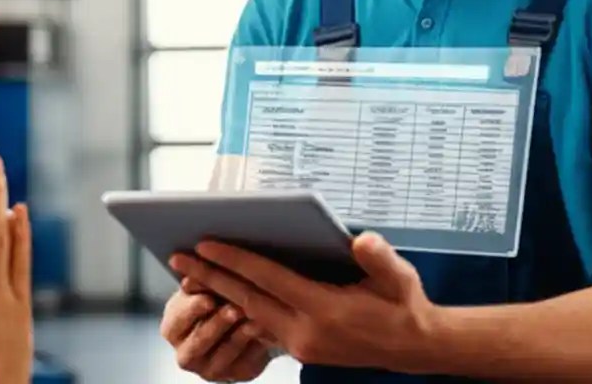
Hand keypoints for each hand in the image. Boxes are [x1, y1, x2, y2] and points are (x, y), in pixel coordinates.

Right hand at [160, 279, 272, 381]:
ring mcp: (210, 369)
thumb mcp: (203, 287)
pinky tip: (266, 332)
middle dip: (218, 324)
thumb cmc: (214, 299)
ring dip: (240, 336)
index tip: (208, 299)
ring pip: (224, 354)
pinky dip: (256, 347)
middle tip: (235, 309)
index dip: (193, 309)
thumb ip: (197, 284)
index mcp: (173, 329)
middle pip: (200, 341)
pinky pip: (246, 363)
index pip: (177, 320)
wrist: (238, 322)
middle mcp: (187, 354)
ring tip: (254, 320)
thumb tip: (190, 280)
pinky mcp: (236, 373)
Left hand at [170, 232, 436, 372]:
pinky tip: (223, 294)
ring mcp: (302, 344)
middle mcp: (306, 331)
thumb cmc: (404, 304)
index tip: (205, 244)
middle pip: (247, 299)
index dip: (235, 260)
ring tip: (190, 274)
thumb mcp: (399, 277)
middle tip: (177, 257)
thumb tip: (362, 240)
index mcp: (324, 309)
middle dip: (211, 278)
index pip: (269, 279)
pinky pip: (262, 326)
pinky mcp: (301, 349)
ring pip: (249, 315)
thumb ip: (379, 258)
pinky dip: (239, 309)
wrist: (414, 347)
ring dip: (220, 294)